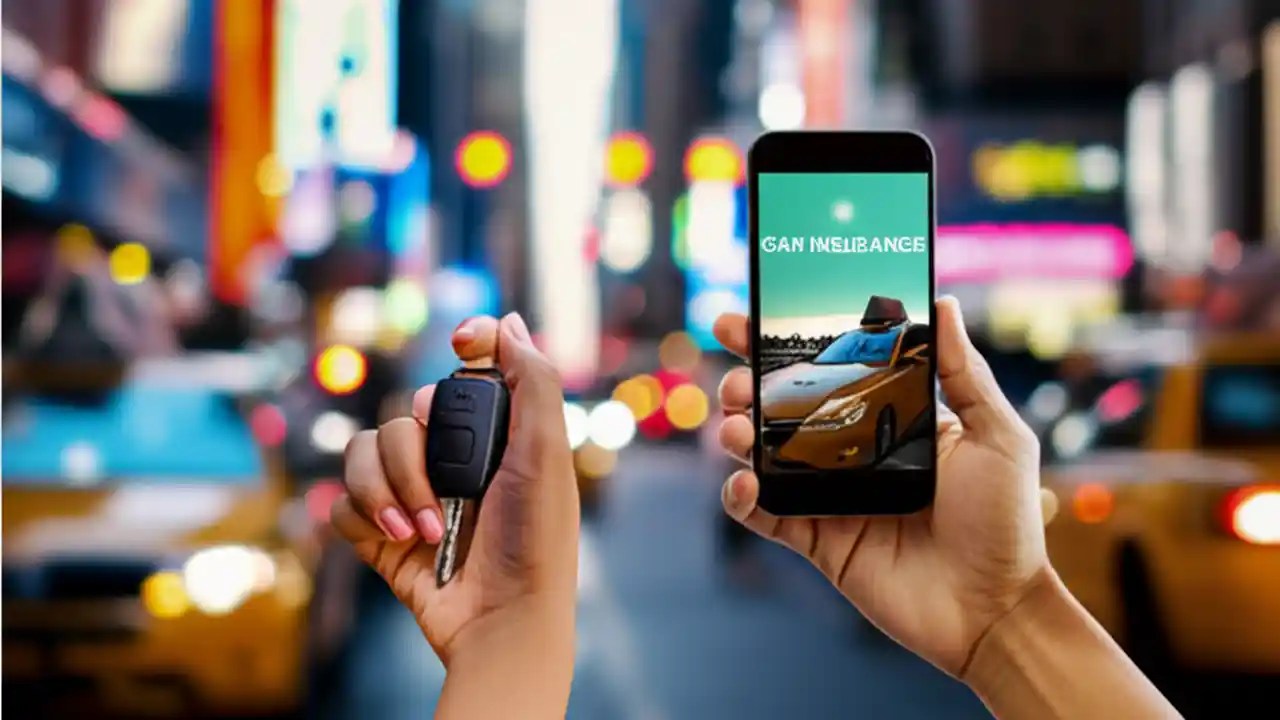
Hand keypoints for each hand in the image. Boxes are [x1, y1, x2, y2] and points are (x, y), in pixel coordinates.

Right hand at [331, 313, 578, 664]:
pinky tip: (397, 541)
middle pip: (406, 416)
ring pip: (364, 454)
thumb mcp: (547, 452)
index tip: (461, 343)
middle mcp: (453, 463)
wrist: (502, 620)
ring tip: (422, 529)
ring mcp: (414, 499)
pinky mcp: (381, 538)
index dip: (465, 348)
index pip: (467, 375)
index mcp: (496, 440)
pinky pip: (342, 503)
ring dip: (388, 489)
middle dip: (417, 452)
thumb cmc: (536, 538)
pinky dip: (362, 518)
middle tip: (446, 486)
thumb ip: (531, 381)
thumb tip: (509, 322)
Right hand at [714, 297, 1056, 677]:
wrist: (995, 609)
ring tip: (735, 429)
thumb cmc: (1006, 521)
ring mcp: (831, 497)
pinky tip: (744, 484)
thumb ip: (964, 372)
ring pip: (764, 457)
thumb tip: (942, 305)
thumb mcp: (995, 435)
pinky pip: (766, 516)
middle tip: (735, 380)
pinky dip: (742, 499)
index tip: (753, 316)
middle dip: (748, 385)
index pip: (830, 370)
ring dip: (739, 436)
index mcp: (889, 418)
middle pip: (784, 408)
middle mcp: (853, 452)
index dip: (787, 344)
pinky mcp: (818, 542)